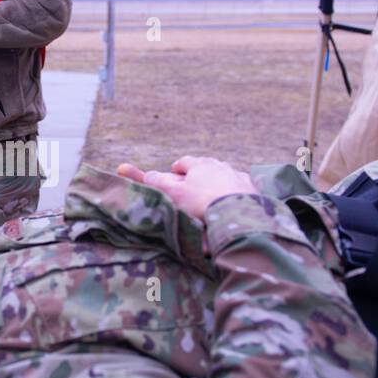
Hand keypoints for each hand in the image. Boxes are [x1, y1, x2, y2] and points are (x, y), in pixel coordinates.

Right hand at [116, 156, 257, 219]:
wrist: (240, 215)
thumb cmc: (202, 203)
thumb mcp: (172, 193)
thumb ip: (151, 182)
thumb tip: (123, 168)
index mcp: (201, 164)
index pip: (184, 162)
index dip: (176, 170)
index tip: (173, 176)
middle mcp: (223, 167)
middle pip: (207, 169)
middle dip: (199, 179)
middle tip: (191, 193)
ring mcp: (240, 179)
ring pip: (226, 181)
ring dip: (219, 189)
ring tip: (214, 205)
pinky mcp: (255, 194)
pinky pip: (241, 195)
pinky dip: (235, 202)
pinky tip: (232, 214)